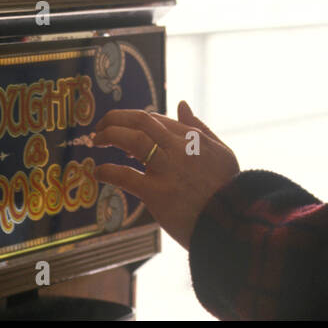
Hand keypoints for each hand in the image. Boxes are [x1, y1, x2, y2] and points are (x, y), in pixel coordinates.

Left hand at [91, 100, 238, 249]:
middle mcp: (178, 148)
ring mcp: (167, 169)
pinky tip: (98, 172)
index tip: (123, 128)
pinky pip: (126, 177)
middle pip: (141, 121)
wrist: (232, 223)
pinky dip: (108, 171)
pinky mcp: (157, 193)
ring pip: (132, 140)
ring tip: (96, 141)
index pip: (155, 119)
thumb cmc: (228, 189)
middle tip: (100, 125)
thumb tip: (182, 104)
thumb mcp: (221, 151)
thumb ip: (200, 127)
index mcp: (192, 137)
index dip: (134, 120)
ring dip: (109, 135)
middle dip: (115, 118)